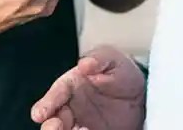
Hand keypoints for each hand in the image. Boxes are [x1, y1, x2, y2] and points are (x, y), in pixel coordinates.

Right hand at [31, 45, 145, 129]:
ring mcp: (81, 124)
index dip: (46, 104)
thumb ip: (100, 58)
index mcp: (71, 85)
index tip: (40, 114)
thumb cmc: (122, 75)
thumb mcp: (115, 60)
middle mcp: (71, 107)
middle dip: (50, 125)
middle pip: (53, 118)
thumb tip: (85, 64)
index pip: (55, 94)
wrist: (142, 98)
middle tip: (54, 128)